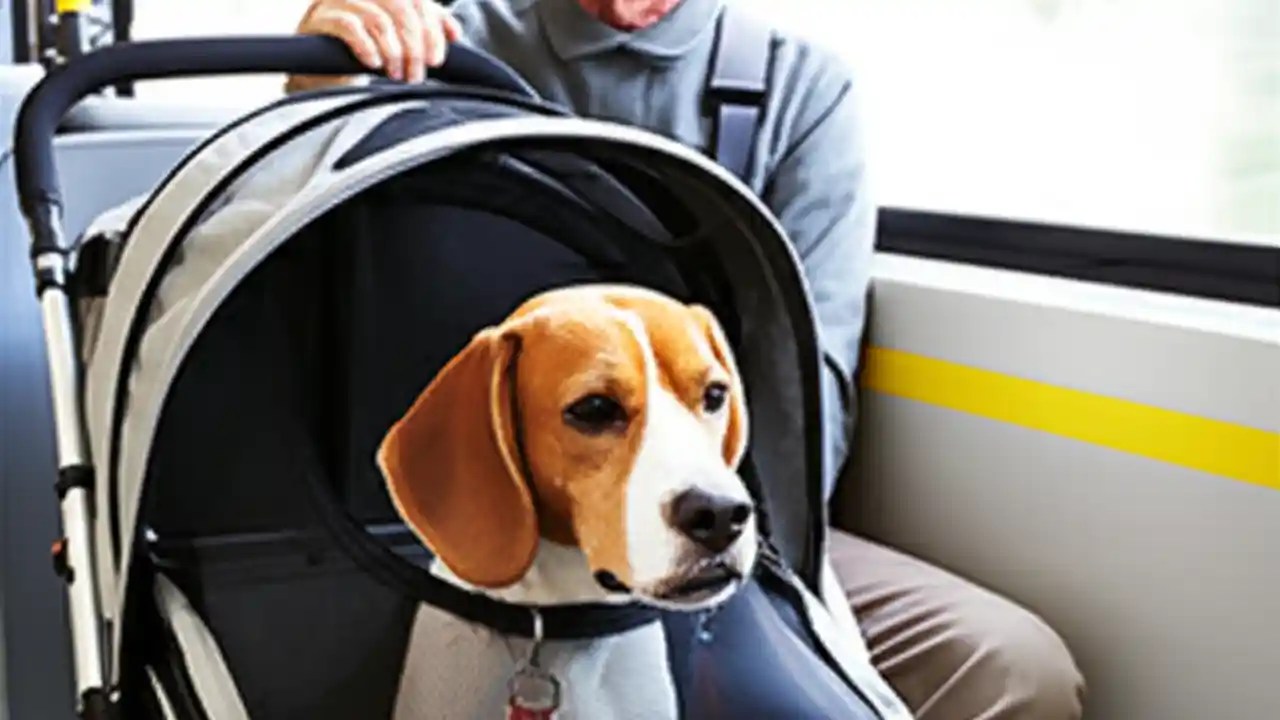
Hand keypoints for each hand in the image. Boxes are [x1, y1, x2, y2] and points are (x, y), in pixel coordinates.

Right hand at [288, 0, 463, 90]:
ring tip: (397, 75)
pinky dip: (367, 47)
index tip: (437, 60)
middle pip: (401, 10)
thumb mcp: (399, 38)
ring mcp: (341, 0)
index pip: (418, 1)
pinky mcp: (322, 17)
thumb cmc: (367, 49)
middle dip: (414, 47)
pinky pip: (350, 27)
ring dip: (393, 52)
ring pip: (378, 19)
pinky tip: (374, 64)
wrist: (324, 65)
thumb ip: (425, 27)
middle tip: (417, 75)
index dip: (432, 29)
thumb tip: (455, 33)